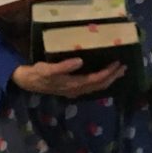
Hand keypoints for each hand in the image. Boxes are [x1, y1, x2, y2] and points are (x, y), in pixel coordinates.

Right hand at [11, 58, 125, 97]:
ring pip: (97, 87)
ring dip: (109, 79)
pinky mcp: (73, 89)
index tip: (117, 63)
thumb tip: (79, 61)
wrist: (27, 82)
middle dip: (113, 76)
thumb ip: (63, 66)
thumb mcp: (47, 68)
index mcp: (73, 84)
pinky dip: (101, 81)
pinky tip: (104, 75)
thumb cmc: (38, 74)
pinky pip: (92, 86)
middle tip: (124, 67)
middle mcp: (77, 90)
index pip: (96, 79)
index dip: (108, 72)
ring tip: (119, 71)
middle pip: (100, 85)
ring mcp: (75, 91)